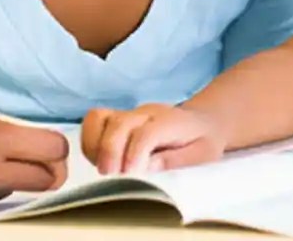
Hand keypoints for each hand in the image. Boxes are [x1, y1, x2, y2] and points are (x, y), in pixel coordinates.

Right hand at [82, 104, 225, 175]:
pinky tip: (100, 162)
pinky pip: (93, 122)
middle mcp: (146, 113)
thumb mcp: (202, 156)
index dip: (134, 155)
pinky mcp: (117, 118)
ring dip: (95, 146)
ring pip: (99, 118)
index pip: (146, 133)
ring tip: (105, 170)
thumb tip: (148, 166)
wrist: (203, 122)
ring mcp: (129, 113)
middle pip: (119, 123)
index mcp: (170, 122)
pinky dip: (89, 142)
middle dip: (111, 152)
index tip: (130, 176)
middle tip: (113, 178)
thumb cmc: (202, 142)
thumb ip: (176, 160)